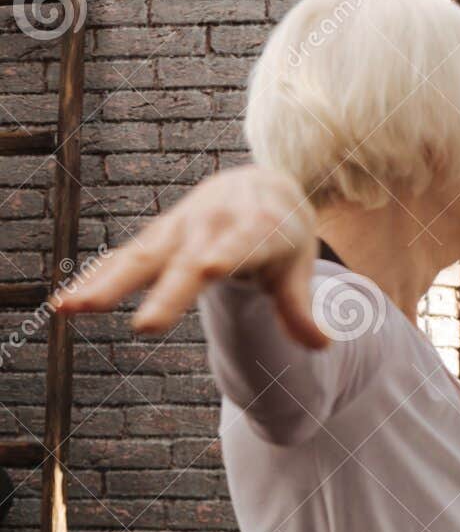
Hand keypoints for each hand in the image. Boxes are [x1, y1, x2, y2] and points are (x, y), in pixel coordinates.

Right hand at [54, 165, 322, 346]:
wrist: (260, 186)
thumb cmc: (282, 235)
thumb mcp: (297, 266)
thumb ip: (300, 308)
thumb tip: (322, 345)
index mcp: (254, 229)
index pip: (239, 246)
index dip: (224, 256)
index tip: (207, 270)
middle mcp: (211, 226)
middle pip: (185, 262)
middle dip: (166, 294)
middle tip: (146, 329)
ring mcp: (179, 230)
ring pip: (141, 258)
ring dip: (107, 284)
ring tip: (73, 309)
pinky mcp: (157, 238)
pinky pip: (124, 259)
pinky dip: (95, 278)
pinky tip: (65, 303)